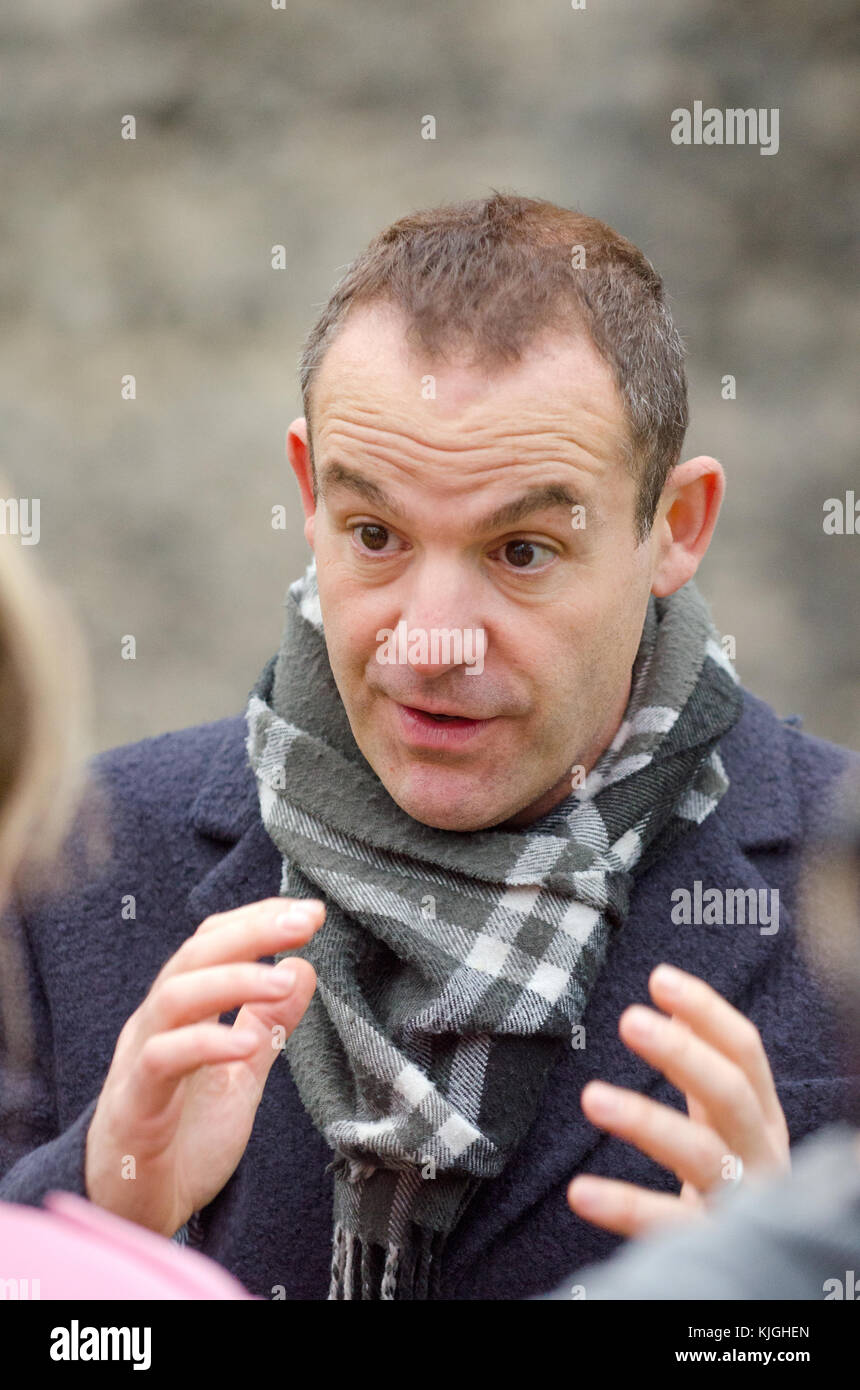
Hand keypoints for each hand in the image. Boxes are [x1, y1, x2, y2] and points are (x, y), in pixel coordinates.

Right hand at [85, 896, 323, 1236]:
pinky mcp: (135, 1104)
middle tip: (305, 919)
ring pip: (175, 996)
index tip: (310, 911)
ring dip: (233, 980)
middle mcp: (156, 1023)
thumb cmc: (182, 1137)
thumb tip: (304, 968)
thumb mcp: (242, 1073)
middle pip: (195, 955)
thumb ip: (268, 1023)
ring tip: (284, 978)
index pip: (213, 943)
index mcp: (181, 1011)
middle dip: (252, 931)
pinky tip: (246, 1045)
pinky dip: (205, 1045)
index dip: (258, 920)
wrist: (132, 1210)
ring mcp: (141, 1060)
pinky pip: (162, 1060)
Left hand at [567, 963, 789, 1237]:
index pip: (746, 1053)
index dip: (707, 1011)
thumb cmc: (733, 1180)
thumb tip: (674, 1007)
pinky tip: (581, 1192)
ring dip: (647, 1121)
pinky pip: (669, 1227)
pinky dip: (626, 1206)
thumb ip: (702, 1072)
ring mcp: (741, 1204)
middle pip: (731, 1095)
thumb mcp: (726, 1124)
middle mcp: (761, 1157)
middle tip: (629, 1018)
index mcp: (764, 1119)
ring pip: (703, 1157)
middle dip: (683, 1054)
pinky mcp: (713, 1249)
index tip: (659, 977)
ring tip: (592, 1096)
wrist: (763, 1272)